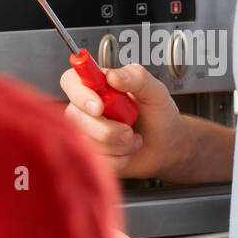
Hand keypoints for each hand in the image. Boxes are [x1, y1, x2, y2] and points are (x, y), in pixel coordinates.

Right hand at [60, 62, 191, 179]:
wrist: (167, 145)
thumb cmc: (159, 115)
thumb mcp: (156, 92)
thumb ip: (137, 77)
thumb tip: (113, 75)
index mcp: (97, 86)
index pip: (70, 81)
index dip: (79, 94)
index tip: (100, 106)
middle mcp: (86, 109)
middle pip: (75, 117)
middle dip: (107, 129)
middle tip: (129, 128)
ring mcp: (86, 133)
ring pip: (87, 143)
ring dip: (118, 145)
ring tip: (132, 138)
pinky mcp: (92, 156)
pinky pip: (97, 162)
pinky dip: (119, 160)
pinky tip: (127, 152)